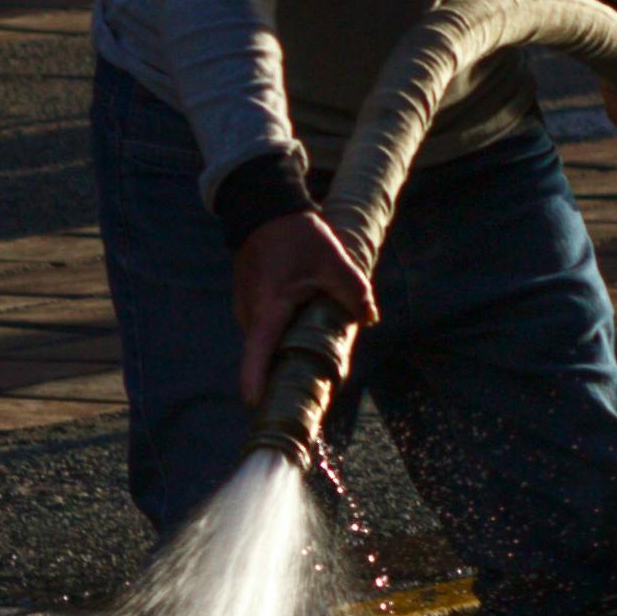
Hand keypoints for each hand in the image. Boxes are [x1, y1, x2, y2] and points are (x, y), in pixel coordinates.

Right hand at [231, 209, 376, 405]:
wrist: (265, 208)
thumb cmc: (296, 234)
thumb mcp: (332, 259)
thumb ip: (353, 290)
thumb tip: (370, 318)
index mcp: (268, 309)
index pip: (256, 355)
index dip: (256, 383)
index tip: (257, 407)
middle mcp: (251, 315)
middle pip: (267, 356)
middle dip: (287, 372)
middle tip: (320, 383)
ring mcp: (246, 310)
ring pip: (268, 342)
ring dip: (288, 349)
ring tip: (316, 349)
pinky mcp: (249, 304)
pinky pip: (267, 330)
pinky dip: (283, 334)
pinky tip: (304, 323)